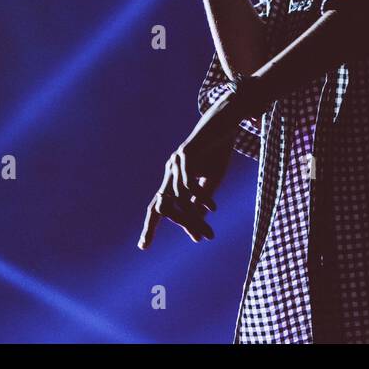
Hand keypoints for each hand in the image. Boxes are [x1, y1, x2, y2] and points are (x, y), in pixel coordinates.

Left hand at [138, 83, 264, 248]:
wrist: (225, 121)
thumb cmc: (217, 151)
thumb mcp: (211, 181)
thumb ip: (201, 202)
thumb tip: (196, 229)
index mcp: (174, 179)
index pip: (160, 206)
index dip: (150, 225)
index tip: (143, 246)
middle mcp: (171, 171)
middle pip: (162, 205)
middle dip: (161, 224)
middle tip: (179, 241)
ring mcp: (176, 162)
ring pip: (179, 199)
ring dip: (194, 219)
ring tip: (209, 233)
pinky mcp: (186, 153)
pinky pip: (188, 184)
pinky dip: (201, 198)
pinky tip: (213, 207)